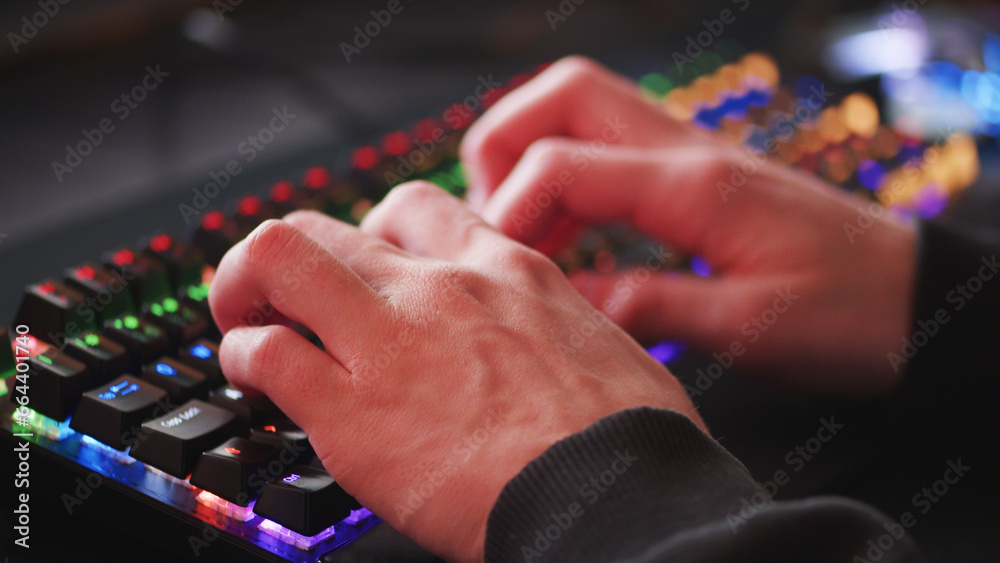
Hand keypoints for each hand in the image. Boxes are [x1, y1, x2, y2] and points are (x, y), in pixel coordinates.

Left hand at [209, 183, 703, 561]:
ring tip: (245, 319)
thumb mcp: (602, 341)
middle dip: (291, 255)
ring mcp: (392, 341)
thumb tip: (545, 334)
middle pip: (329, 225)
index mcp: (507, 270)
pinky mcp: (354, 413)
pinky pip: (264, 353)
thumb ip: (550, 321)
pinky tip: (252, 380)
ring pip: (281, 261)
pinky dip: (241, 357)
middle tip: (282, 293)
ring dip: (248, 287)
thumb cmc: (629, 436)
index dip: (370, 234)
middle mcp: (442, 288)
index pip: (413, 207)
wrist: (622, 498)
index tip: (362, 266)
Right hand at [461, 56, 915, 395]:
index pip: (563, 162)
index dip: (507, 208)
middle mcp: (686, 151)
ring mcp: (690, 157)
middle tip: (490, 216)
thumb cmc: (850, 315)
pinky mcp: (694, 179)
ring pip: (582, 114)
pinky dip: (569, 186)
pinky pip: (610, 155)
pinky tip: (570, 246)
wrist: (912, 298)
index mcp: (695, 184)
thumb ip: (655, 308)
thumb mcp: (753, 330)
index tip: (495, 265)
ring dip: (532, 161)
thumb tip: (570, 300)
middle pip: (564, 94)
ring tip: (523, 240)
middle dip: (504, 143)